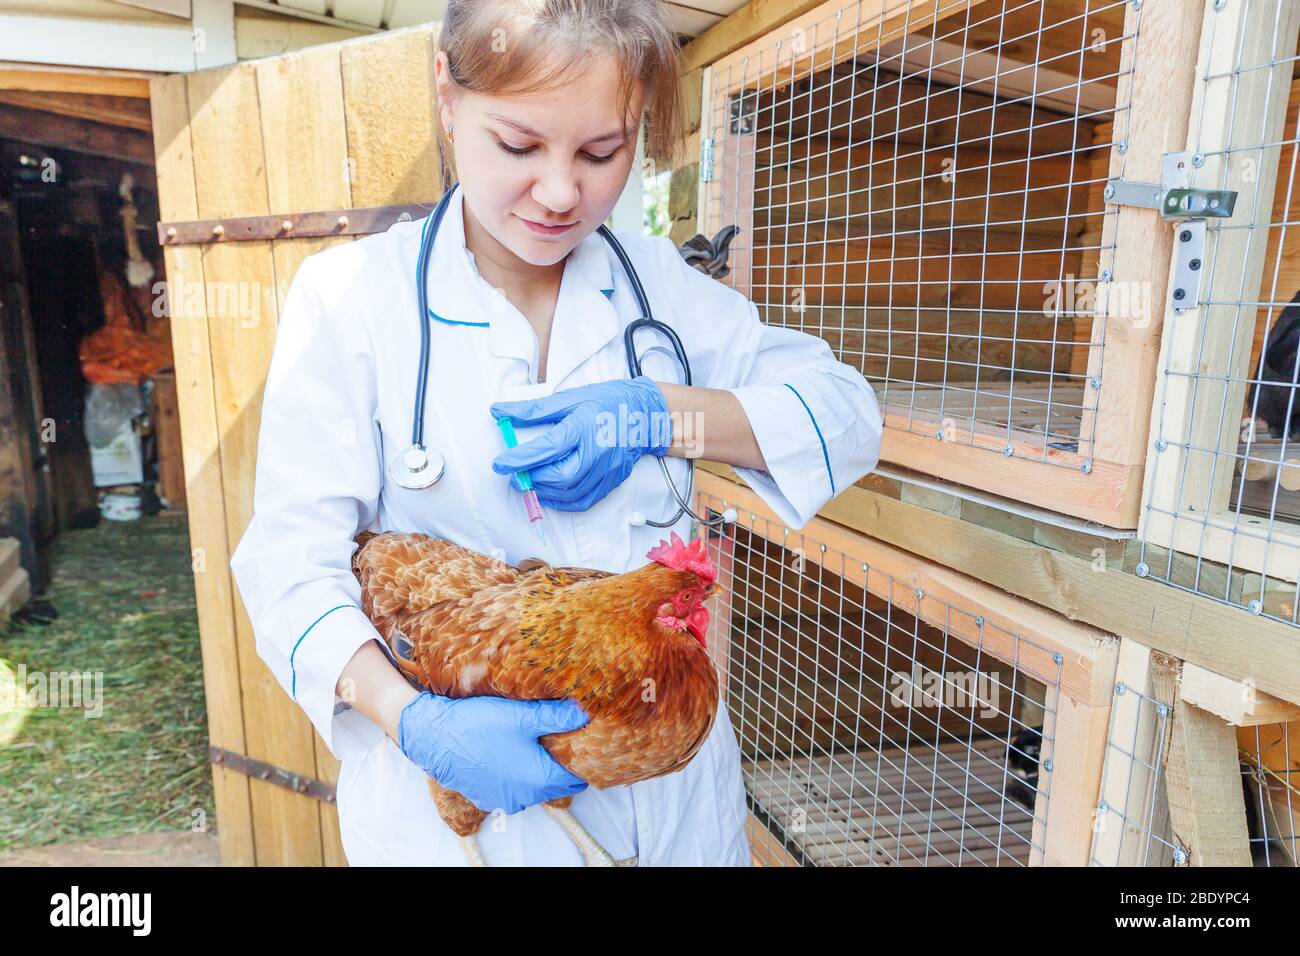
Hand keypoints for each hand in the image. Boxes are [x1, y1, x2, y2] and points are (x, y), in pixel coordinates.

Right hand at [397, 691, 589, 813]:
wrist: (435, 737)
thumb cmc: (478, 725)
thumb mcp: (521, 716)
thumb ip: (555, 716)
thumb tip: (583, 713)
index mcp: (540, 778)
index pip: (576, 779)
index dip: (580, 760)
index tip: (578, 741)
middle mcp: (526, 797)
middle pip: (557, 784)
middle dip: (560, 765)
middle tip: (556, 737)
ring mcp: (506, 800)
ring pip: (535, 788)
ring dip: (537, 770)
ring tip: (532, 743)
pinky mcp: (489, 799)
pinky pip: (514, 789)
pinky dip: (517, 776)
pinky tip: (510, 753)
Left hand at [490, 377, 671, 510]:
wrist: (643, 415)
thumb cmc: (605, 402)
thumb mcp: (568, 398)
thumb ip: (532, 410)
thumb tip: (499, 412)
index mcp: (585, 426)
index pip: (548, 448)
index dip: (521, 458)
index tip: (500, 464)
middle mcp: (598, 452)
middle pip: (561, 476)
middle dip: (533, 478)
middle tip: (514, 475)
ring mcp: (607, 469)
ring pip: (571, 492)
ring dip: (545, 491)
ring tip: (530, 482)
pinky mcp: (611, 481)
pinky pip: (584, 501)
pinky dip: (563, 502)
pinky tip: (550, 493)